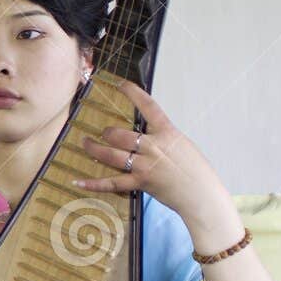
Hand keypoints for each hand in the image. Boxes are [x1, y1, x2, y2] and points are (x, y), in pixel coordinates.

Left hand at [75, 79, 228, 225]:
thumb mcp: (183, 145)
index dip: (133, 92)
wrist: (203, 195)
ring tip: (85, 144)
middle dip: (107, 133)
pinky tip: (77, 181)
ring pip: (111, 154)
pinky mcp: (141, 183)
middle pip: (120, 134)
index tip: (120, 84)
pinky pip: (112, 182)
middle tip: (102, 133)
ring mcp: (145, 166)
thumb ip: (163, 138)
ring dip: (94, 148)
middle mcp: (154, 147)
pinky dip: (93, 183)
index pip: (148, 106)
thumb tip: (147, 134)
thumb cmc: (197, 170)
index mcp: (167, 133)